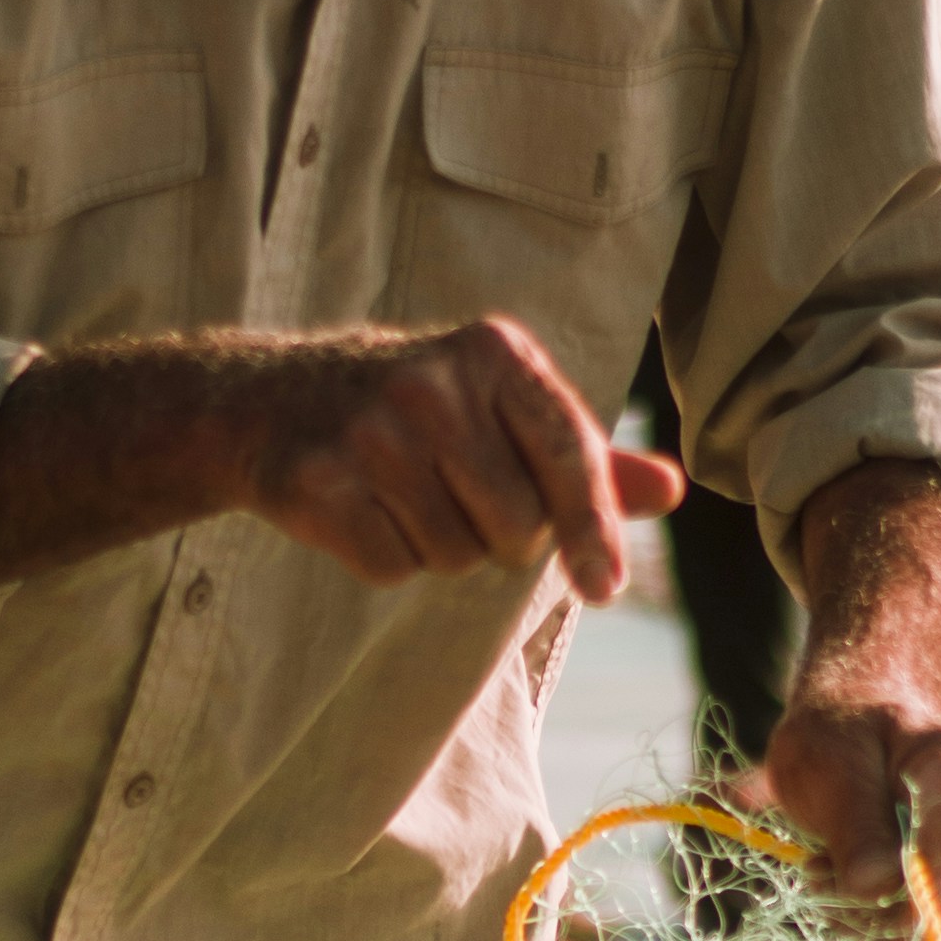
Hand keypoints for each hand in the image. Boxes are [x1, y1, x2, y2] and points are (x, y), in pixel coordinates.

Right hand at [225, 322, 679, 604]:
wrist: (268, 401)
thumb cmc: (415, 411)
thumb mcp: (501, 409)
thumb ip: (583, 456)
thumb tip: (672, 489)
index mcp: (494, 352)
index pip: (568, 453)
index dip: (593, 528)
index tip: (606, 588)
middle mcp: (433, 383)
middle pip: (518, 524)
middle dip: (501, 535)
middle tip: (456, 492)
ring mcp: (371, 431)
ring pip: (456, 555)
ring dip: (441, 547)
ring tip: (404, 493)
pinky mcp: (318, 481)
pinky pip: (393, 568)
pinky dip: (386, 558)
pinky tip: (363, 509)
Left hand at [761, 683, 940, 933]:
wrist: (859, 732)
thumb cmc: (839, 739)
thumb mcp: (828, 769)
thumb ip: (853, 827)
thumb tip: (874, 886)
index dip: (925, 910)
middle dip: (883, 919)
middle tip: (817, 880)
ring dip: (876, 921)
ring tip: (824, 871)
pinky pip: (939, 931)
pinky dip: (887, 925)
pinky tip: (849, 891)